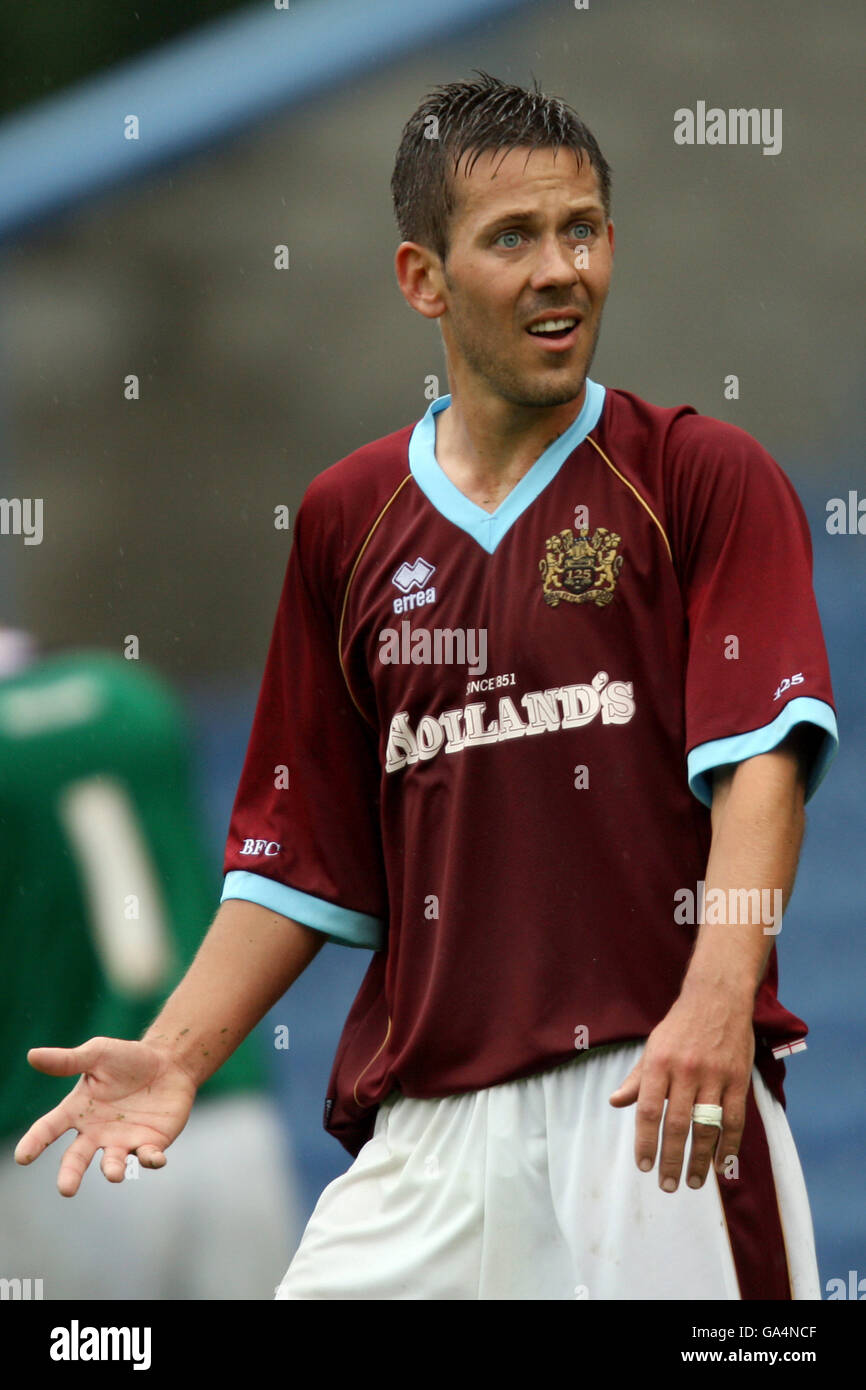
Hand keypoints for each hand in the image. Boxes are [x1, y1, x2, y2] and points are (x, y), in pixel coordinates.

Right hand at [14, 1037, 197, 1196]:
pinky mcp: (150, 1143)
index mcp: (77, 1111)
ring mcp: (122, 1141)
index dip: (35, 1142)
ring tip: (112, 1173)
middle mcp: (96, 1132)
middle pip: (77, 1158)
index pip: (48, 1129)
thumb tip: (32, 1055)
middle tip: (66, 1189)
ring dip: (112, 1170)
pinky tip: (155, 1158)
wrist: (169, 1062)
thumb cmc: (128, 1058)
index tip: (22, 1157)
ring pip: (112, 1164)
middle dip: (71, 1174)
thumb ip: (68, 1060)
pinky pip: (148, 1157)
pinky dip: (151, 1160)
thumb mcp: (97, 1054)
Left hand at [608, 991, 754, 1191]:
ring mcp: (714, 1075)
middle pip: (677, 1124)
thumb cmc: (680, 1026)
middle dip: (671, 1159)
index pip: (649, 1110)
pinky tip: (723, 1164)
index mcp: (659, 1063)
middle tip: (667, 1185)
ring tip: (695, 1182)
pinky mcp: (739, 1078)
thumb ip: (637, 1079)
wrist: (717, 997)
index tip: (643, 1167)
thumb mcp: (652, 1046)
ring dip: (701, 1159)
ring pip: (707, 1126)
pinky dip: (729, 1145)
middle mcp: (685, 1070)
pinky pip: (734, 1119)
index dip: (646, 1142)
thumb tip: (615, 1103)